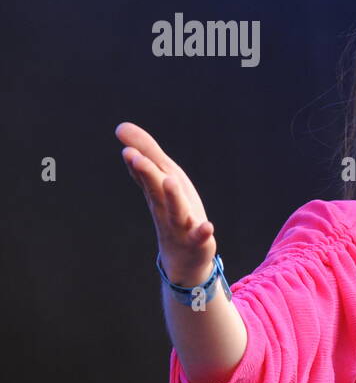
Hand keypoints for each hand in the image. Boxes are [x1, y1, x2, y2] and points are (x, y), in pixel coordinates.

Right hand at [116, 121, 216, 285]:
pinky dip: (202, 232)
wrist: (183, 256)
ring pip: (175, 211)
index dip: (137, 162)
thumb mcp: (162, 180)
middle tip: (134, 156)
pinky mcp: (198, 241)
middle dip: (146, 172)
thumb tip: (121, 126)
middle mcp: (165, 208)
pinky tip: (207, 226)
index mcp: (158, 192)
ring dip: (172, 196)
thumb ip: (146, 154)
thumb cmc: (173, 211)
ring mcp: (181, 226)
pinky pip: (199, 237)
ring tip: (169, 180)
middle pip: (154, 189)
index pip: (145, 176)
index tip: (127, 148)